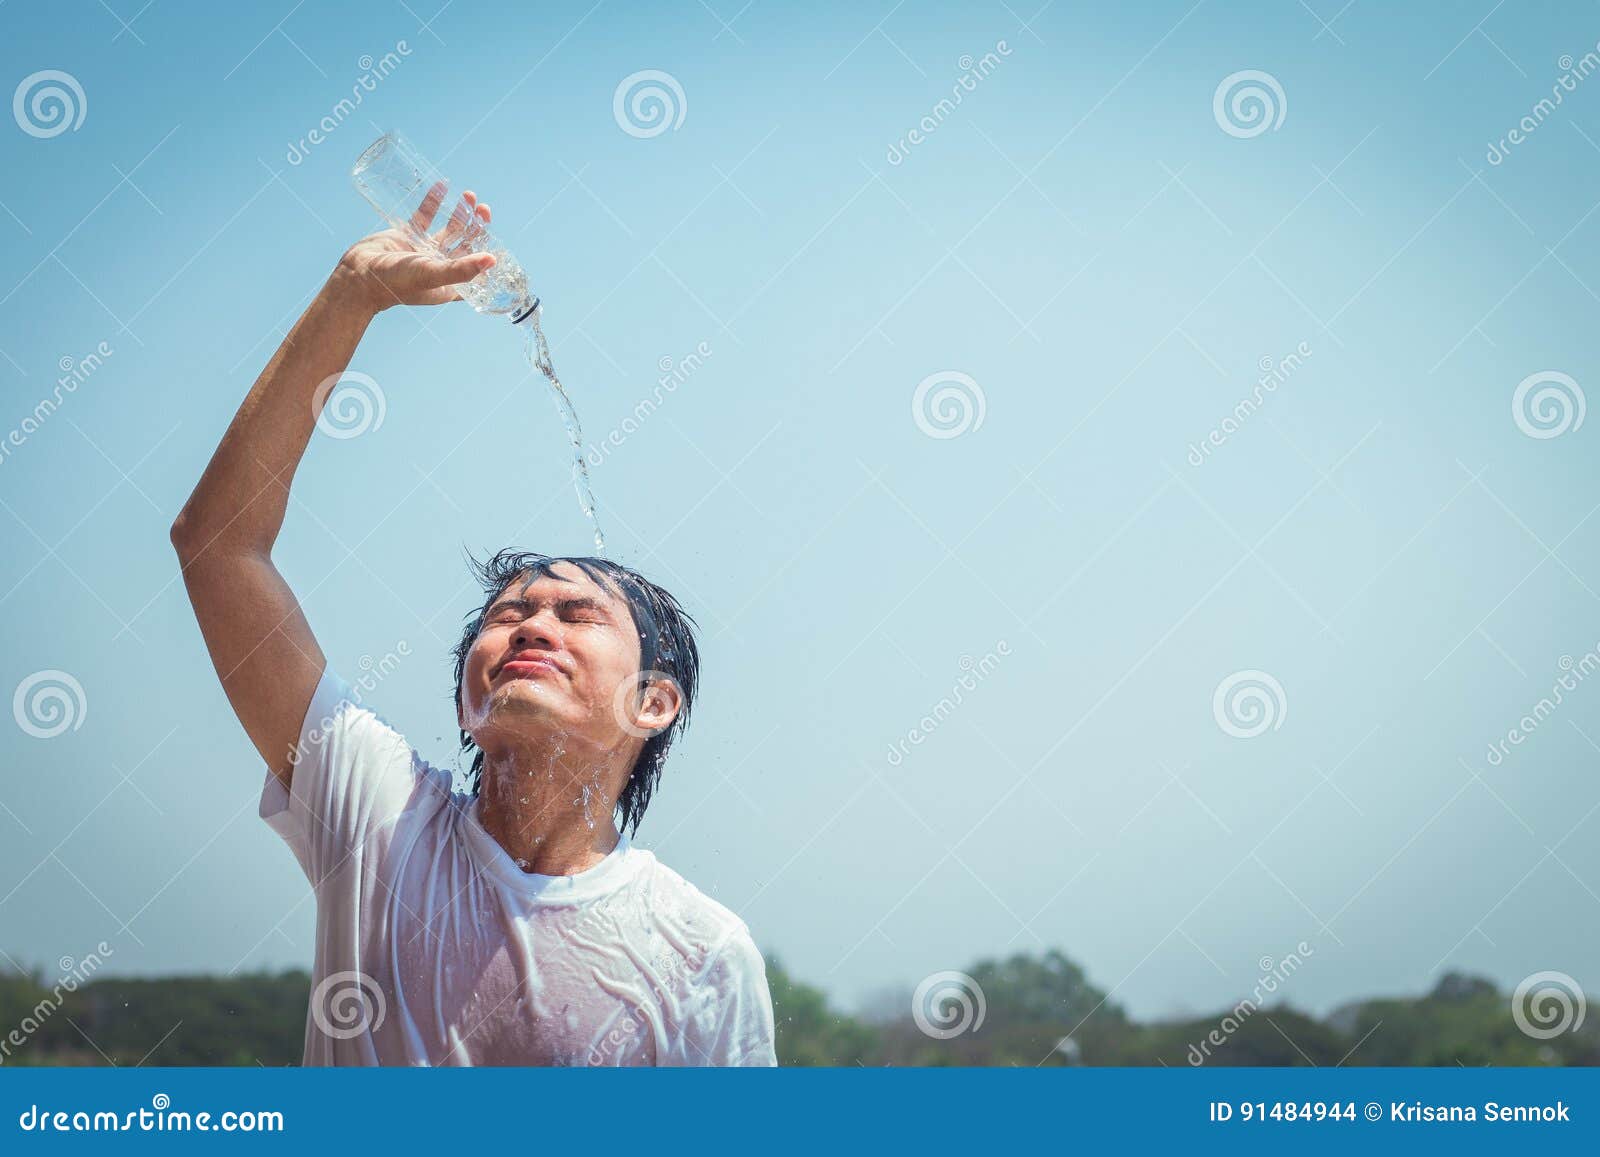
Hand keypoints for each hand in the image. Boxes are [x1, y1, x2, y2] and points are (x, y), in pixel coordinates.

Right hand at [330, 184, 496, 313]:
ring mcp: (423, 250)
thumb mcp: (433, 275)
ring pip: (448, 228)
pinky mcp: (408, 235)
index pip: (476, 269)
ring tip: (470, 196)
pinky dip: (434, 201)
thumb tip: (492, 260)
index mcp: (449, 283)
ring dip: (460, 213)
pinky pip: (425, 215)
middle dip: (477, 227)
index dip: (488, 257)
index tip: (498, 242)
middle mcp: (438, 266)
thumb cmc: (397, 282)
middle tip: (484, 210)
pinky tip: (443, 186)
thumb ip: (462, 269)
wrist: (359, 274)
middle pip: (465, 244)